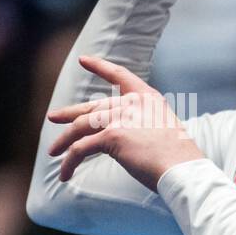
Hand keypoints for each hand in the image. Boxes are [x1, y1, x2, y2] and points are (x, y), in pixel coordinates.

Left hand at [47, 55, 204, 191]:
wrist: (182, 168)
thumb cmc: (177, 158)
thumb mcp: (162, 130)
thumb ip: (141, 124)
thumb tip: (119, 136)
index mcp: (148, 98)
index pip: (120, 75)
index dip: (100, 66)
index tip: (83, 60)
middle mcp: (132, 103)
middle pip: (92, 107)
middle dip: (69, 113)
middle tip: (53, 117)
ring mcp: (121, 117)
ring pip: (80, 127)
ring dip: (63, 142)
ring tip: (53, 153)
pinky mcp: (111, 135)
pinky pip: (81, 149)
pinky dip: (69, 162)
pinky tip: (65, 174)